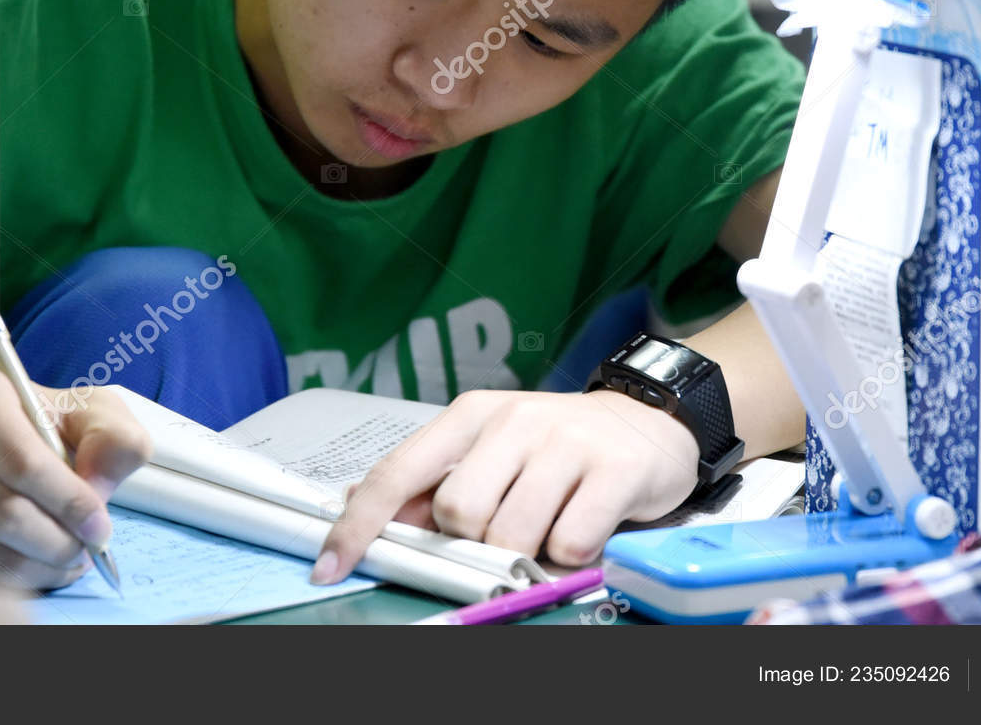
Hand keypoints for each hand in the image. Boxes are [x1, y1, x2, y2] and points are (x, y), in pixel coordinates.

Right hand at [0, 369, 151, 589]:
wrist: (14, 434)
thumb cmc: (54, 423)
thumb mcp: (95, 412)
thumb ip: (114, 439)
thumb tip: (98, 493)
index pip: (26, 462)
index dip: (70, 501)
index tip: (100, 527)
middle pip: (5, 514)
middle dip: (60, 540)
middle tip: (91, 545)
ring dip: (45, 565)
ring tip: (76, 557)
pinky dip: (25, 578)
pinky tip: (49, 565)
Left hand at [311, 389, 699, 583]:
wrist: (649, 420)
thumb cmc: (559, 444)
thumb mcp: (493, 449)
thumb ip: (437, 481)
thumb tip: (371, 511)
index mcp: (473, 415)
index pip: (400, 472)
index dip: (361, 524)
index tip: (331, 566)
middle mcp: (515, 420)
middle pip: (457, 513)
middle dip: (473, 541)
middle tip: (505, 529)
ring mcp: (567, 443)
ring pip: (511, 534)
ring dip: (524, 552)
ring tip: (548, 528)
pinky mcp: (615, 471)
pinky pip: (569, 543)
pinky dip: (570, 555)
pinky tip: (582, 528)